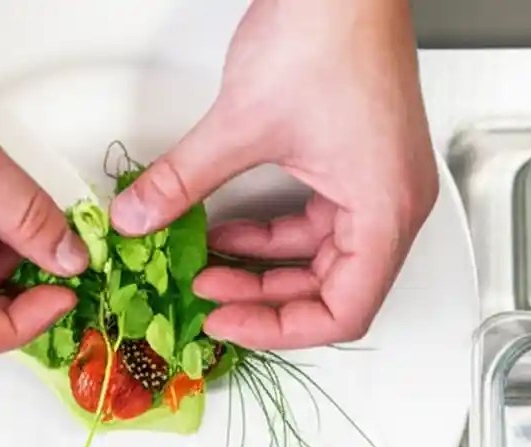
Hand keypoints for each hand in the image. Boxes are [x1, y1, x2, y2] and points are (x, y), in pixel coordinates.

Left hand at [110, 0, 437, 349]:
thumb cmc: (328, 34)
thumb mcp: (240, 124)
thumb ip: (183, 181)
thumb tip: (138, 217)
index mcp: (385, 211)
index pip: (342, 312)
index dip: (279, 328)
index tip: (226, 322)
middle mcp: (392, 205)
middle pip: (332, 291)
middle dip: (264, 298)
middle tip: (207, 299)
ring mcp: (377, 184)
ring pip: (322, 258)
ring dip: (264, 266)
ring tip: (207, 267)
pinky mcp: (358, 164)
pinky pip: (317, 221)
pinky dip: (271, 232)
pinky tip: (225, 229)